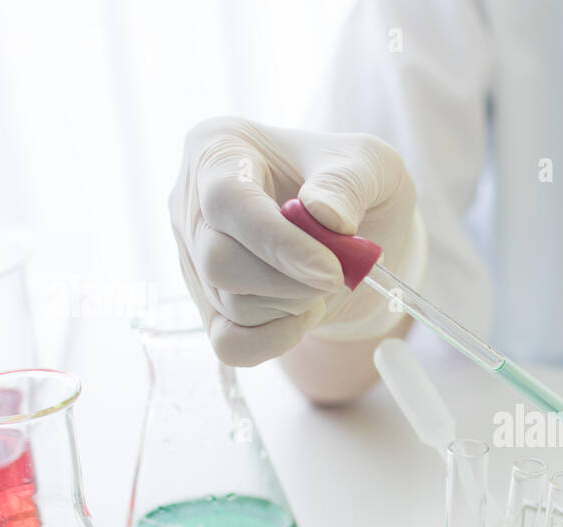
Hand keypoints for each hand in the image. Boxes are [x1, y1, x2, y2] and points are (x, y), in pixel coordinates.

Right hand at [169, 116, 418, 364]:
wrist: (361, 228)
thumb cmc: (356, 183)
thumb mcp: (371, 164)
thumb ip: (348, 183)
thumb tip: (324, 215)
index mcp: (219, 148)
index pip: (227, 201)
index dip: (278, 243)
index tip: (332, 271)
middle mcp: (192, 202)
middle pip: (219, 261)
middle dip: (289, 281)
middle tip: (336, 274)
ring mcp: (194, 257)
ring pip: (227, 303)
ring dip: (290, 305)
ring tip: (321, 281)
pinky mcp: (210, 305)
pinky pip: (229, 343)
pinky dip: (274, 341)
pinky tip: (302, 315)